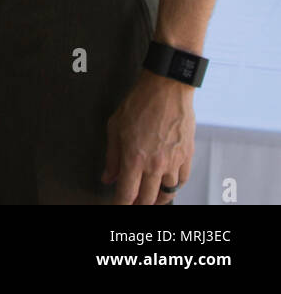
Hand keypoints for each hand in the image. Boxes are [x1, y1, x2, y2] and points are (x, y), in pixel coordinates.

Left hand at [102, 70, 195, 203]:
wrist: (166, 89)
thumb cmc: (139, 104)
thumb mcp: (115, 127)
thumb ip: (111, 157)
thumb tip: (108, 177)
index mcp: (135, 159)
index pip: (127, 194)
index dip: (120, 205)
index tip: (116, 206)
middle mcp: (156, 165)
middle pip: (148, 199)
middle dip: (138, 205)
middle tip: (132, 203)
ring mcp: (174, 162)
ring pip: (167, 194)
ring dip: (157, 199)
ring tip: (149, 198)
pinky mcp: (187, 157)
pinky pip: (182, 181)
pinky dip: (174, 186)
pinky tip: (166, 183)